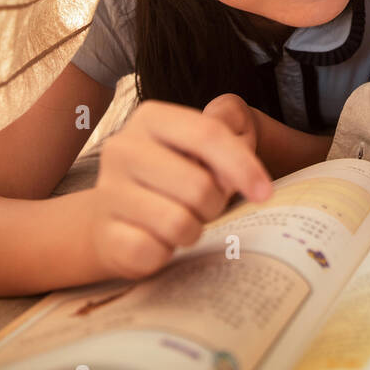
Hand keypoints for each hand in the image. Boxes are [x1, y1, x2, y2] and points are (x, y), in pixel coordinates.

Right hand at [87, 94, 272, 281]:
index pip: (208, 134)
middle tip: (204, 205)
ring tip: (180, 220)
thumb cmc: (172, 176)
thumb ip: (228, 142)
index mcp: (150, 118)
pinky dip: (166, 252)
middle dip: (215, 204)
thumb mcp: (201, 147)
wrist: (114, 216)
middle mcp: (123, 148)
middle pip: (199, 185)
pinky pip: (155, 252)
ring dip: (192, 230)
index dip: (243, 165)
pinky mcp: (104, 234)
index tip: (265, 193)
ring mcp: (108, 191)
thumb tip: (234, 176)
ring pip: (179, 223)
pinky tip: (156, 239)